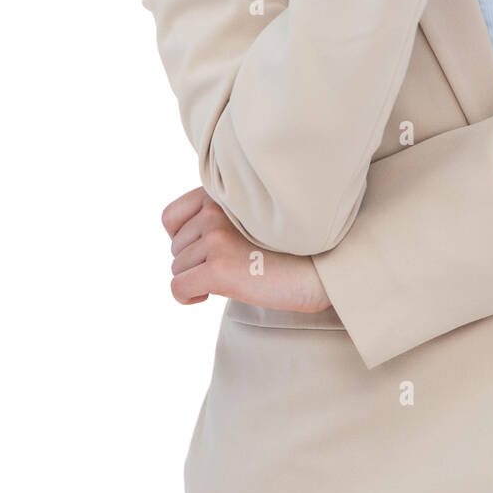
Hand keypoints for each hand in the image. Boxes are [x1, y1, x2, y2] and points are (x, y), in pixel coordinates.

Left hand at [162, 187, 330, 312]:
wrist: (321, 269)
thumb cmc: (290, 248)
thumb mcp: (251, 219)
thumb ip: (219, 217)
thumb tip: (181, 243)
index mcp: (222, 195)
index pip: (171, 216)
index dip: (181, 239)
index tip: (204, 251)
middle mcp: (215, 210)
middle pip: (175, 248)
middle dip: (194, 263)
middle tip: (229, 268)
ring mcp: (215, 237)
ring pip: (177, 269)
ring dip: (197, 280)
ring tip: (231, 278)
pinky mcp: (217, 267)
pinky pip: (178, 288)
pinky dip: (188, 297)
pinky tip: (210, 296)